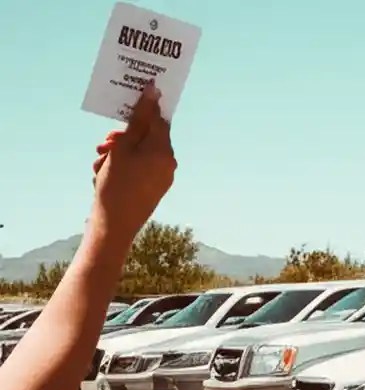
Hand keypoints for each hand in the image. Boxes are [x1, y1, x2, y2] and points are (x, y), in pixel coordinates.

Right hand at [90, 83, 176, 241]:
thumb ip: (138, 119)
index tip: (129, 102)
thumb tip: (154, 93)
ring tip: (99, 165)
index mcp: (164, 151)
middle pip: (146, 137)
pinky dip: (122, 166)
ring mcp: (163, 177)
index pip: (158, 120)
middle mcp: (169, 163)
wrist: (114, 226)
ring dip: (117, 153)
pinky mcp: (155, 188)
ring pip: (138, 153)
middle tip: (103, 145)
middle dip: (122, 138)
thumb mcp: (122, 147)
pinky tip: (103, 175)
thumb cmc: (116, 183)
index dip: (142, 110)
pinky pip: (139, 168)